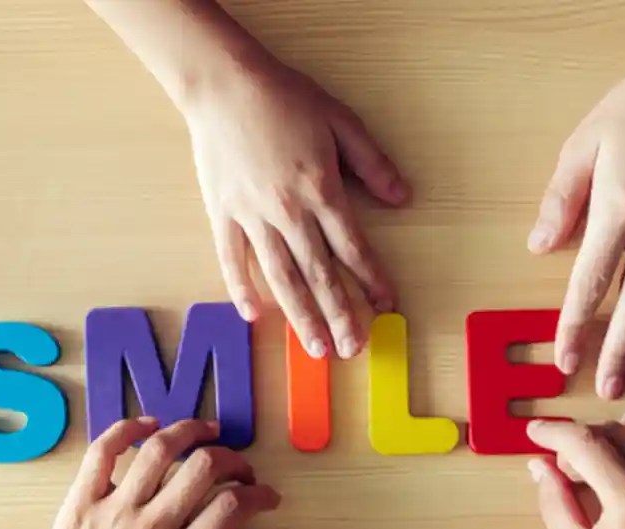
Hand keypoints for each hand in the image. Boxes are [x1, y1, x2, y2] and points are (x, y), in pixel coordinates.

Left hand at [15, 417, 281, 528]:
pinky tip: (149, 425)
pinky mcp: (82, 500)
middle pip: (205, 466)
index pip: (235, 506)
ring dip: (190, 431)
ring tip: (207, 432)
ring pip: (160, 449)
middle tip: (240, 470)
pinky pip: (103, 450)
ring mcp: (114, 510)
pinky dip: (127, 428)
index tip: (266, 497)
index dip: (260, 494)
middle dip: (234, 459)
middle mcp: (151, 528)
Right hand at [184, 59, 408, 359]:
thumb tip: (403, 196)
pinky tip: (255, 315)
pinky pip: (233, 260)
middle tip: (353, 349)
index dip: (372, 280)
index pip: (353, 247)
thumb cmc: (283, 97)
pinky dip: (242, 289)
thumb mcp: (340, 122)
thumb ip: (372, 163)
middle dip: (339, 315)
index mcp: (321, 190)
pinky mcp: (221, 213)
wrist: (223, 83)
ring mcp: (252, 216)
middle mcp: (288, 211)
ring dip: (300, 316)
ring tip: (315, 348)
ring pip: (280, 277)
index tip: (386, 305)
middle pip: (319, 274)